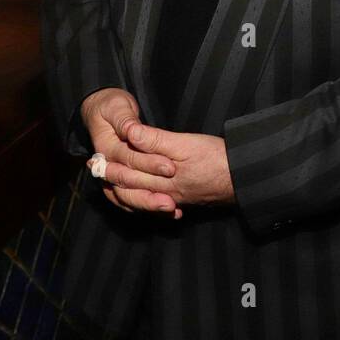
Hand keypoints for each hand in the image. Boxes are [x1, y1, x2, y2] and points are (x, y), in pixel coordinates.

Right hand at [80, 87, 180, 217]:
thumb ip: (125, 120)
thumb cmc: (111, 107)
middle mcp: (109, 166)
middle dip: (150, 193)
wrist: (103, 112)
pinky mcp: (125, 182)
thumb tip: (131, 131)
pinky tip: (172, 211)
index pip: (129, 159)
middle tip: (172, 200)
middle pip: (129, 184)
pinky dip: (151, 207)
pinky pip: (135, 200)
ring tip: (172, 209)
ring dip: (150, 205)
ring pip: (130, 198)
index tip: (170, 167)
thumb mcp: (117, 107)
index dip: (149, 163)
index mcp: (107, 149)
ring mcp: (115, 176)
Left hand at [106, 124, 235, 206]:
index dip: (111, 166)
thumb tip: (130, 134)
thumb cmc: (217, 157)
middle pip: (131, 189)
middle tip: (97, 170)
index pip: (129, 173)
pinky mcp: (186, 199)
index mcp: (162, 179)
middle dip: (112, 179)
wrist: (244, 177)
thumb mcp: (185, 143)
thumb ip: (156, 140)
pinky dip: (146, 202)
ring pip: (142, 200)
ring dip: (125, 192)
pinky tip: (144, 197)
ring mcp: (176, 199)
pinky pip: (158, 205)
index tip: (95, 160)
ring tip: (113, 183)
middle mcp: (166, 193)